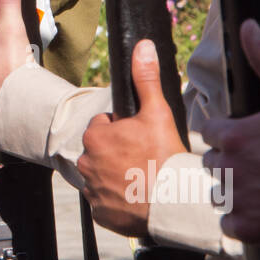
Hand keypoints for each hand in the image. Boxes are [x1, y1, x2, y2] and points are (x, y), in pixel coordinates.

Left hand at [76, 38, 184, 237]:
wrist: (174, 204)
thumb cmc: (164, 157)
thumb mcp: (157, 112)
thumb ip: (146, 78)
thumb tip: (143, 46)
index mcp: (94, 136)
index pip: (105, 125)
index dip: (125, 130)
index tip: (142, 139)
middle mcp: (85, 162)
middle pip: (103, 151)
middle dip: (119, 153)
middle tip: (146, 159)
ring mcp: (92, 190)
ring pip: (104, 175)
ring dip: (118, 176)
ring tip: (144, 178)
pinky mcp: (100, 213)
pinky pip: (107, 201)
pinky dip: (119, 199)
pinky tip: (138, 196)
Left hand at [201, 20, 259, 247]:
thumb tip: (249, 25)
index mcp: (233, 136)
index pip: (211, 132)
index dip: (231, 135)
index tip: (255, 141)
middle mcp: (229, 168)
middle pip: (213, 163)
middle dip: (232, 162)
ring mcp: (237, 201)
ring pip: (220, 193)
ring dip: (236, 192)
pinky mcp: (247, 228)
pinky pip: (229, 224)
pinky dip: (243, 220)